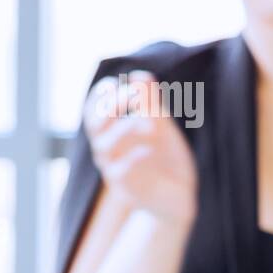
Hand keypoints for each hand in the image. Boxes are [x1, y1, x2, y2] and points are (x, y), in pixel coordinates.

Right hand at [83, 71, 196, 226]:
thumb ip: (151, 104)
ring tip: (150, 123)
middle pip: (95, 125)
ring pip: (104, 146)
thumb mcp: (163, 127)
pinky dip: (131, 158)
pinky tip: (148, 150)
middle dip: (110, 105)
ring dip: (124, 128)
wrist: (179, 196)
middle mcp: (109, 149)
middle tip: (133, 94)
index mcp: (114, 132)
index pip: (94, 111)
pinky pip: (120, 172)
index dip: (98, 96)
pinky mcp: (126, 188)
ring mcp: (114, 168)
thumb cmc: (166, 160)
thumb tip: (139, 75)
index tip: (113, 83)